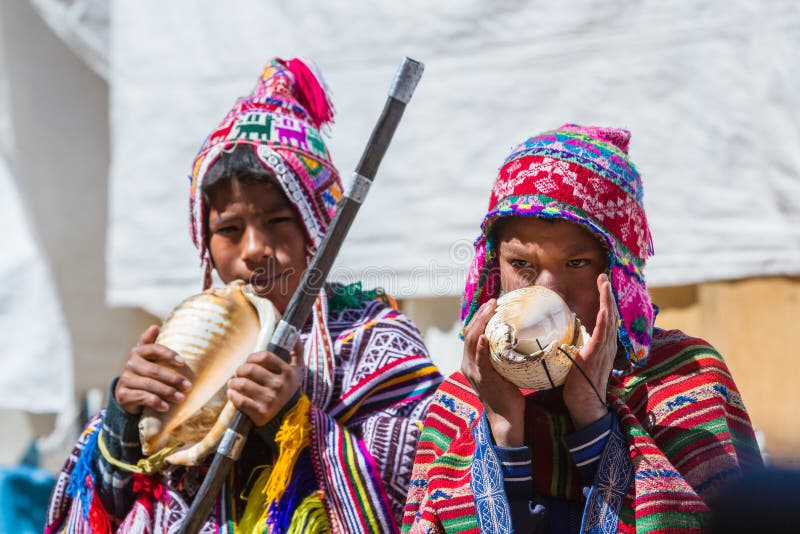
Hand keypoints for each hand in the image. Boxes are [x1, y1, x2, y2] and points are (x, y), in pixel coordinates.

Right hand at [115, 325, 190, 414]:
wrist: (126, 393)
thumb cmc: (144, 372)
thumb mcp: (148, 358)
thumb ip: (151, 342)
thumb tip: (154, 326)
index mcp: (138, 352)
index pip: (153, 349)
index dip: (168, 354)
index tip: (183, 362)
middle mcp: (130, 364)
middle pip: (154, 370)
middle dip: (173, 378)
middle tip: (188, 386)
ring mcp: (126, 380)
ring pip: (149, 385)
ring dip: (167, 392)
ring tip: (181, 398)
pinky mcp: (123, 394)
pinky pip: (142, 397)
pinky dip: (156, 402)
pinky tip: (167, 406)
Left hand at [227, 340, 303, 425]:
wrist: (290, 416)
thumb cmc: (288, 387)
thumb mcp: (297, 369)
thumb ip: (297, 351)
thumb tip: (296, 334)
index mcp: (288, 372)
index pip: (263, 357)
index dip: (251, 357)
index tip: (248, 361)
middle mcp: (280, 386)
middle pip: (249, 370)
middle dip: (240, 370)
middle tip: (239, 373)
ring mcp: (271, 400)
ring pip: (242, 384)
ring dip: (233, 382)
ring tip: (234, 383)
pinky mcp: (261, 413)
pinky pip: (240, 401)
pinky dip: (232, 396)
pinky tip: (232, 394)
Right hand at [461, 299, 525, 446]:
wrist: (507, 417)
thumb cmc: (510, 394)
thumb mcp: (505, 370)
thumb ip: (507, 355)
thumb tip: (524, 337)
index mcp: (471, 361)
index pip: (471, 333)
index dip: (478, 317)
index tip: (491, 304)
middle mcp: (468, 364)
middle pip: (469, 332)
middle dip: (479, 314)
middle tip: (492, 301)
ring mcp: (474, 371)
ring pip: (472, 341)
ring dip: (480, 323)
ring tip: (490, 309)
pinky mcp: (482, 378)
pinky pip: (479, 359)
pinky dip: (480, 346)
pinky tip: (485, 336)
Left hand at [563, 273, 618, 428]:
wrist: (583, 404)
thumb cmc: (577, 384)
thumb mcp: (574, 358)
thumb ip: (571, 344)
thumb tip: (559, 333)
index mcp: (601, 344)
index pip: (605, 318)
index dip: (604, 300)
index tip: (601, 283)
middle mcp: (606, 345)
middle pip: (610, 314)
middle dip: (607, 295)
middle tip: (604, 277)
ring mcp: (604, 351)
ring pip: (608, 320)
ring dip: (607, 301)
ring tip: (605, 284)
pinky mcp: (596, 357)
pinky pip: (602, 336)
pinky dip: (604, 322)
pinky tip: (604, 310)